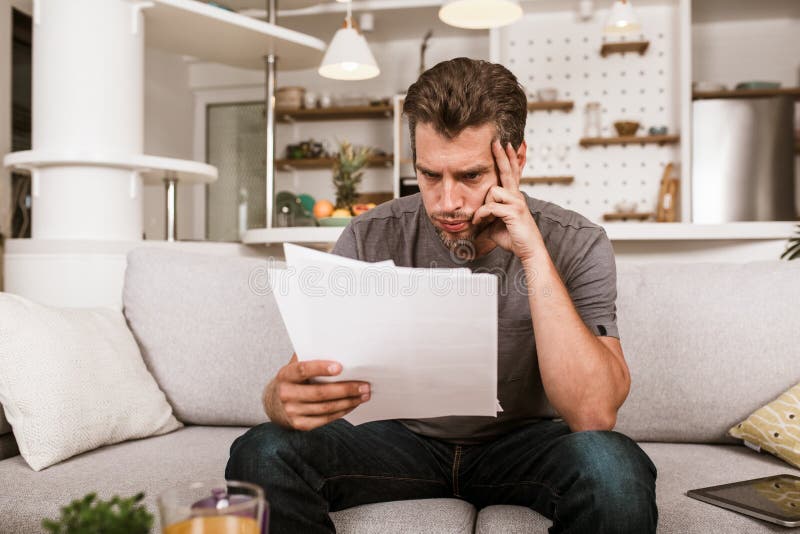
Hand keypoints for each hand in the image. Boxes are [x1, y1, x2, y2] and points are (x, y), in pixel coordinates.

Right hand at [263, 353, 369, 430]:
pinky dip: (342, 411)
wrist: (274, 404)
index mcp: (285, 375)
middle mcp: (286, 394)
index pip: (303, 370)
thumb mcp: (295, 365)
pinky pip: (325, 419)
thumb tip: (335, 345)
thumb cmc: (293, 379)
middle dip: (345, 389)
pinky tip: (352, 404)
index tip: (340, 367)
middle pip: (319, 393)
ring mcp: (292, 411)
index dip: (321, 368)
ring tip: (364, 395)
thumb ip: (310, 356)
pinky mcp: (300, 424)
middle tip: (364, 385)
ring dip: (348, 401)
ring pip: (326, 407)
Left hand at [472, 140, 541, 261]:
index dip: (511, 159)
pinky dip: (481, 215)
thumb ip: (488, 214)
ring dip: (483, 207)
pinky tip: (480, 223)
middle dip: (502, 156)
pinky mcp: (513, 211)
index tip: (508, 145)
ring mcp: (516, 202)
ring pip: (492, 191)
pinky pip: (490, 207)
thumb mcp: (497, 223)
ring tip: (483, 220)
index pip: (513, 174)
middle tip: (496, 142)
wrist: (528, 250)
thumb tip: (477, 214)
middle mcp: (517, 196)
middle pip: (508, 171)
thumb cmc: (514, 238)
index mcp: (514, 197)